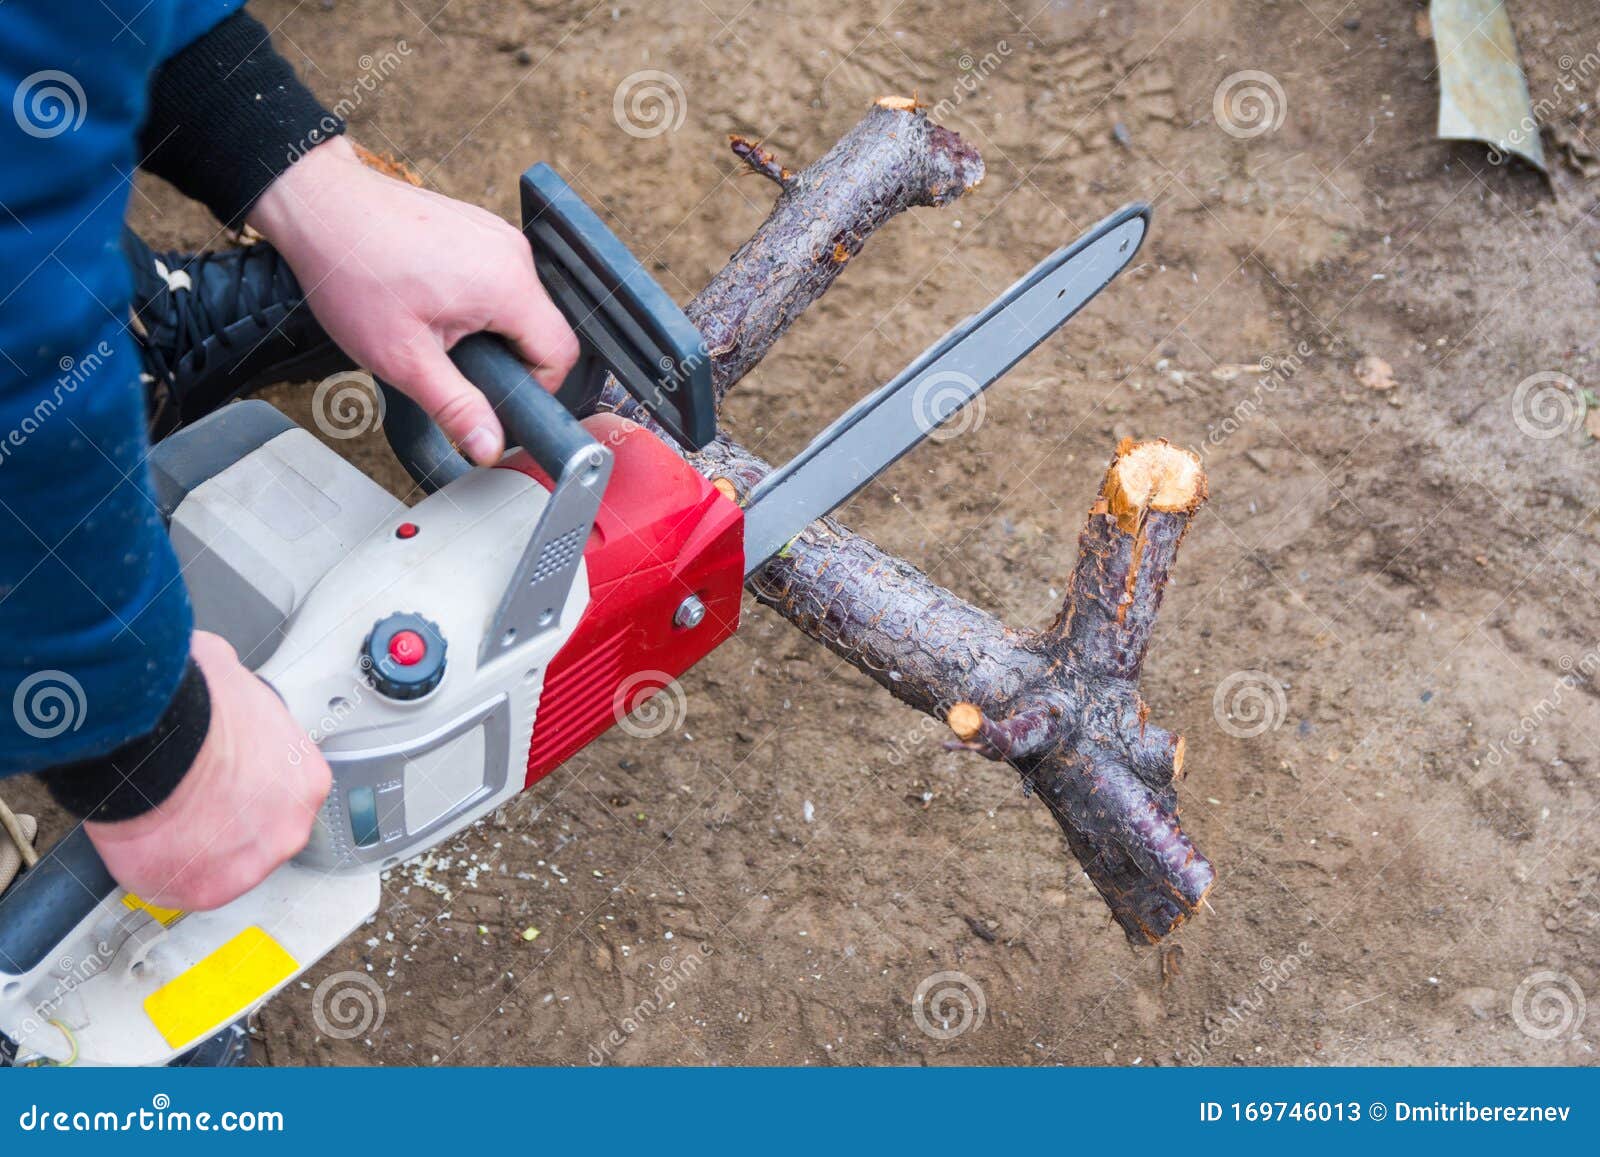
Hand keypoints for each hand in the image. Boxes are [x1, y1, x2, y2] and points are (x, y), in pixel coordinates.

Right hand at [84, 633, 331, 910]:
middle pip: (258, 835)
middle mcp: (290, 825)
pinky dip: (162, 872)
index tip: (221, 787)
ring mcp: (252, 864)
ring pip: (223, 865)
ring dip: (195, 850)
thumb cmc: (195, 709)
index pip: (282, 796)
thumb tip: (222, 685)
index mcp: (306, 779)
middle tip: (188, 805)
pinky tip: (147, 845)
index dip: (245, 792)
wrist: (155, 742)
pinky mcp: (207, 890)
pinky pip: (184, 887)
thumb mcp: (234, 681)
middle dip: (224, 824)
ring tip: (163, 821)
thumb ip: (241, 701)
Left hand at [248, 137, 578, 464]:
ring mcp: (498, 235)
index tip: (492, 395)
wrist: (320, 207)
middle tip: (449, 361)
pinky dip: (476, 299)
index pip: (562, 354)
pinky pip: (500, 277)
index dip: (535, 388)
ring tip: (433, 327)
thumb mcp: (403, 358)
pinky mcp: (480, 227)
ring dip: (489, 328)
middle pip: (543, 329)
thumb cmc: (353, 272)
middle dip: (505, 357)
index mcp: (507, 285)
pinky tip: (431, 299)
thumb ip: (456, 407)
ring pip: (521, 304)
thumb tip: (490, 447)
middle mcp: (513, 253)